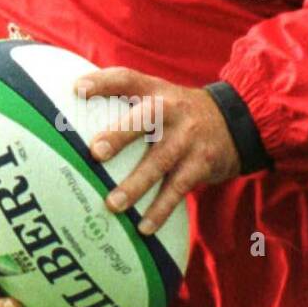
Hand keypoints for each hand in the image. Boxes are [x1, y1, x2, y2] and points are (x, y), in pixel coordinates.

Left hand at [74, 68, 240, 234]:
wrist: (235, 123)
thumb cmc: (179, 114)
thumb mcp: (159, 96)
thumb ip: (126, 99)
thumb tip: (72, 107)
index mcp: (155, 91)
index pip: (127, 79)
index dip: (102, 82)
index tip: (77, 89)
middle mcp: (172, 110)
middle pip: (145, 119)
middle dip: (120, 135)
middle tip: (96, 152)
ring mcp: (187, 138)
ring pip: (159, 162)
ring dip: (135, 185)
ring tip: (113, 204)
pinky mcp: (201, 164)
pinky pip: (177, 189)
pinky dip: (160, 210)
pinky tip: (143, 227)